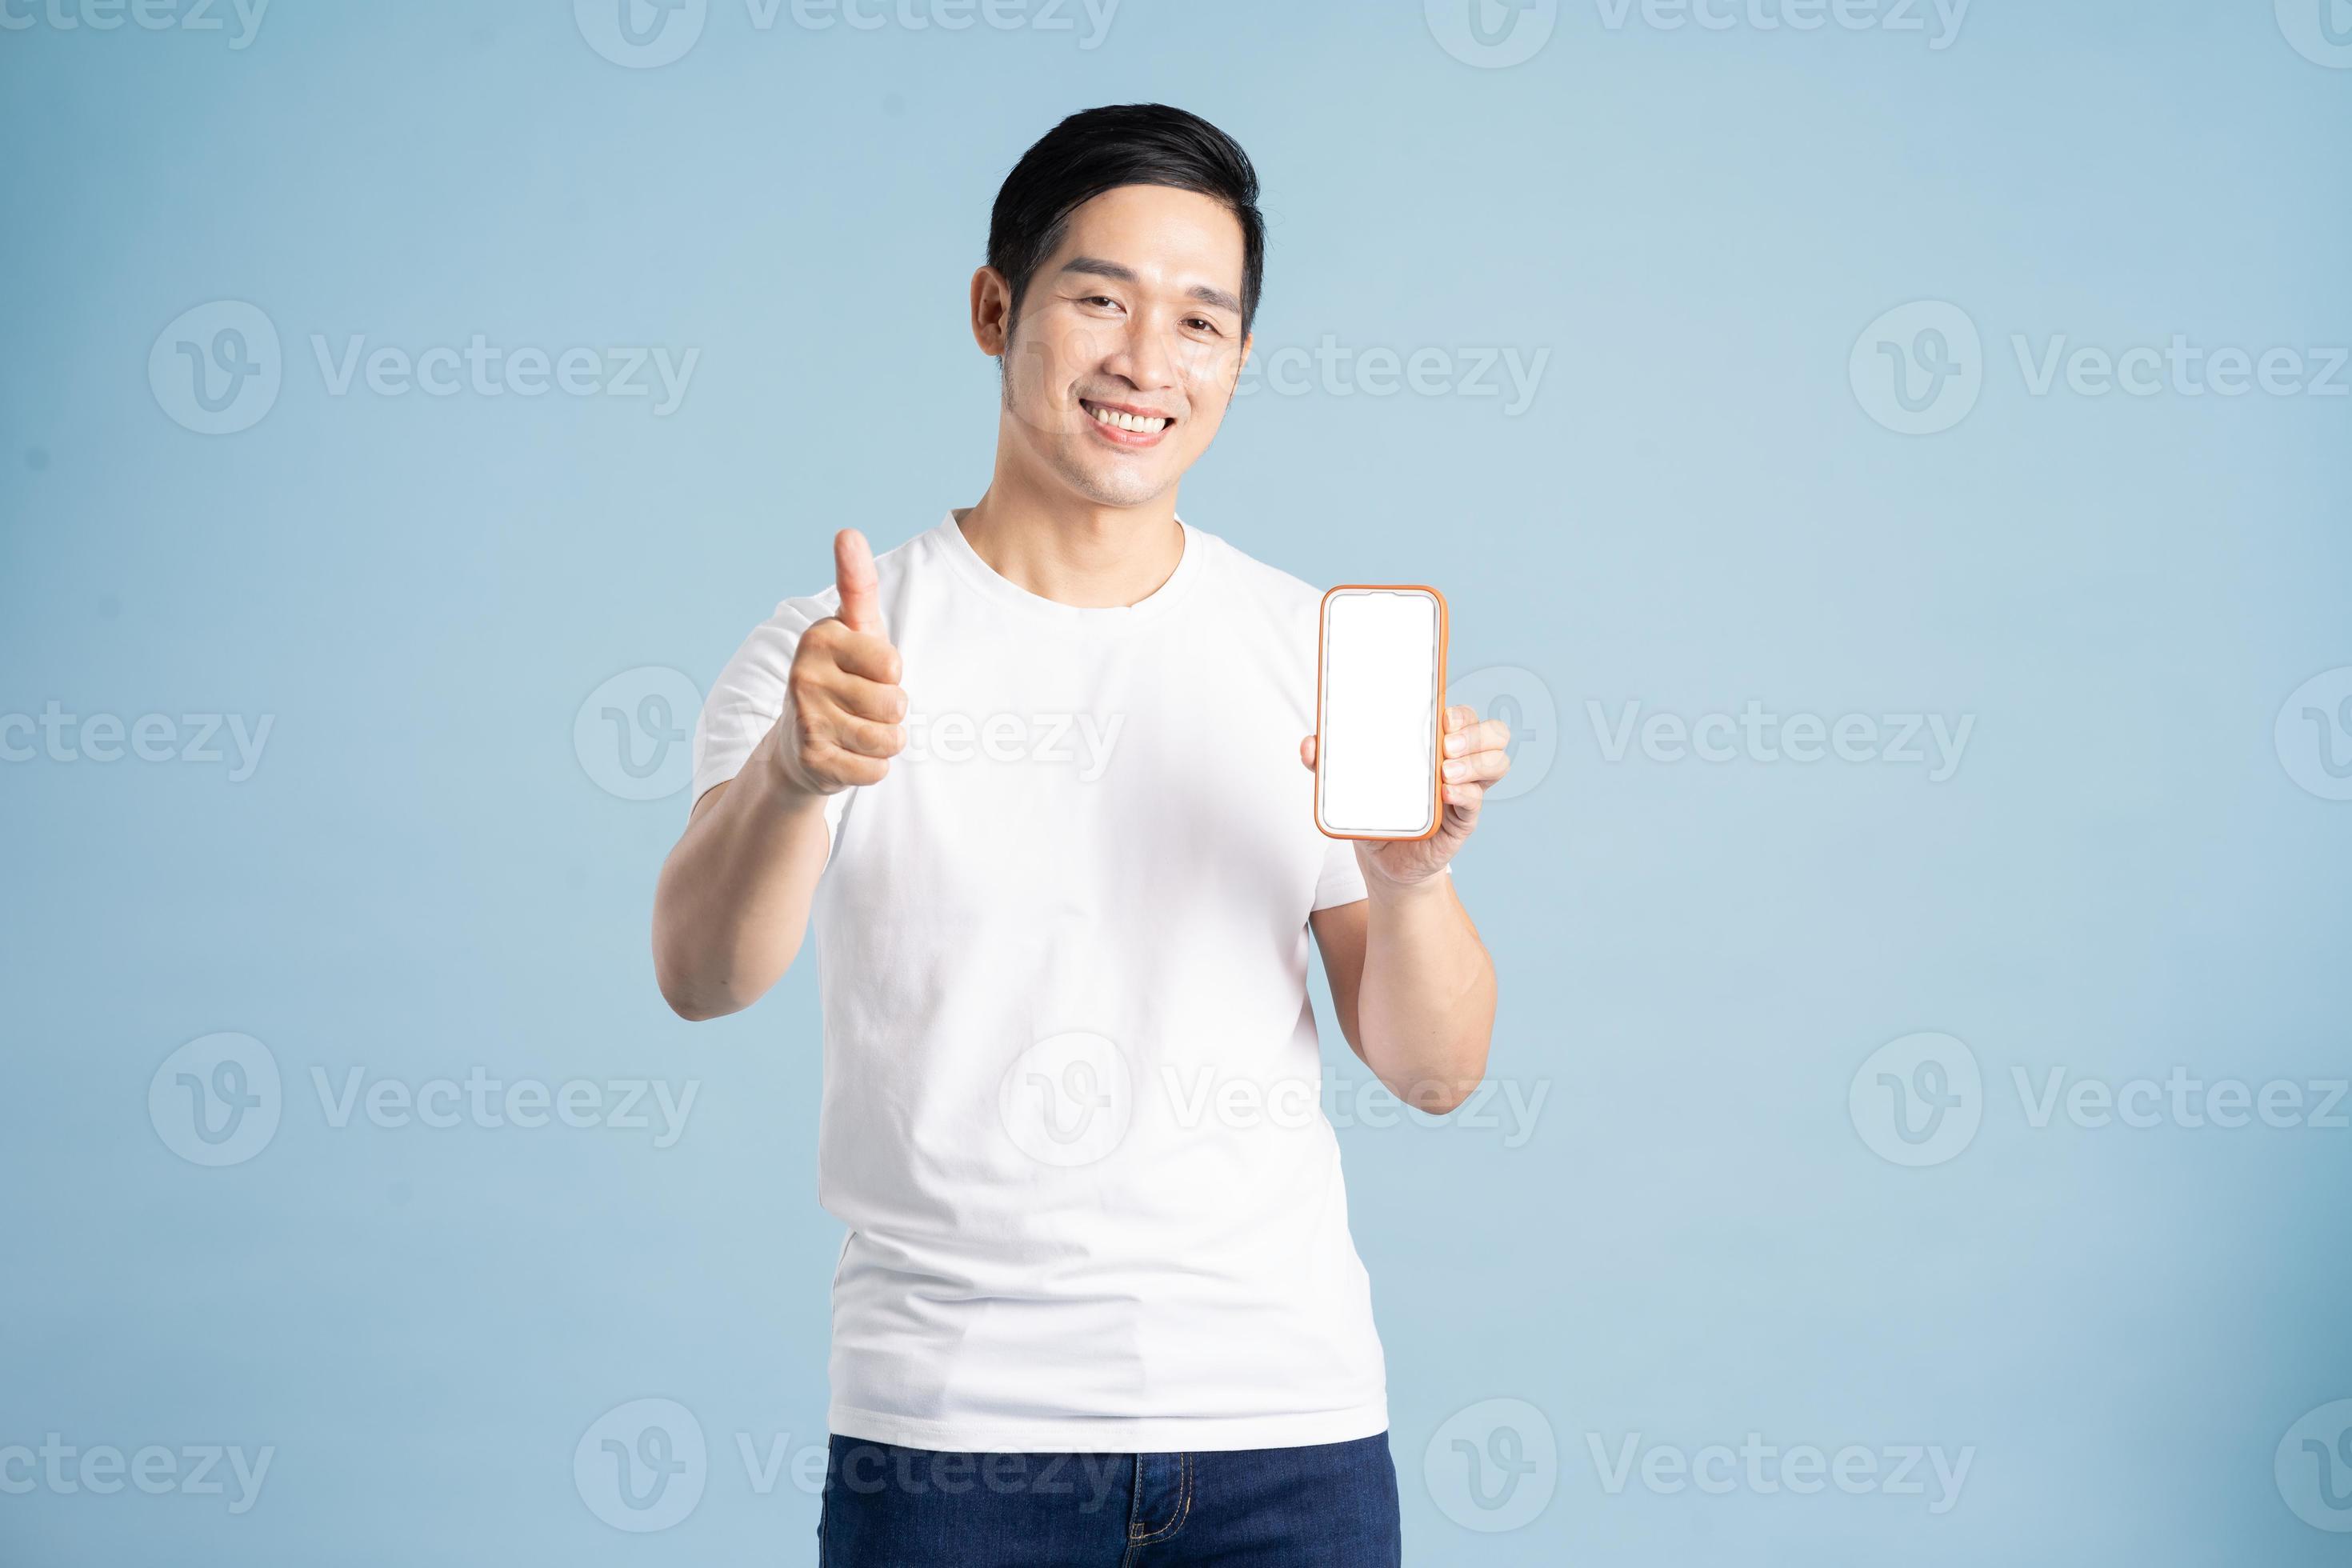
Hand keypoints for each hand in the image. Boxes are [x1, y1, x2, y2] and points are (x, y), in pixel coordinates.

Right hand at [769, 529, 906, 796]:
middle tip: (859, 706)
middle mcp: (804, 674)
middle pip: (896, 703)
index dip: (891, 674)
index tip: (865, 671)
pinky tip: (845, 755)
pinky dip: (871, 768)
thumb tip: (847, 531)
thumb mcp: (854, 629)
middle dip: (890, 711)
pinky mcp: (811, 760)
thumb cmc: (841, 677)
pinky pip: (876, 770)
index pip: (893, 664)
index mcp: (820, 636)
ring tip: (855, 729)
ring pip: (890, 739)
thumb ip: (857, 583)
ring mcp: (805, 719)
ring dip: (884, 740)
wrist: (799, 746)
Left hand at [1298, 705, 1511, 887]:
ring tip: (1446, 772)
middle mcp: (1459, 761)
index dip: (1461, 712)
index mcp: (1435, 743)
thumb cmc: (1376, 809)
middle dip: (1475, 732)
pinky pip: (1477, 800)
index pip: (1463, 715)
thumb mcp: (1351, 784)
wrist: (1383, 859)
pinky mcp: (1463, 819)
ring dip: (1476, 761)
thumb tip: (1308, 745)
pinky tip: (1447, 793)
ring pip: (1497, 763)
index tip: (1442, 715)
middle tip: (1447, 743)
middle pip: (1492, 733)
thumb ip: (1329, 764)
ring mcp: (1465, 789)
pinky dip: (1466, 793)